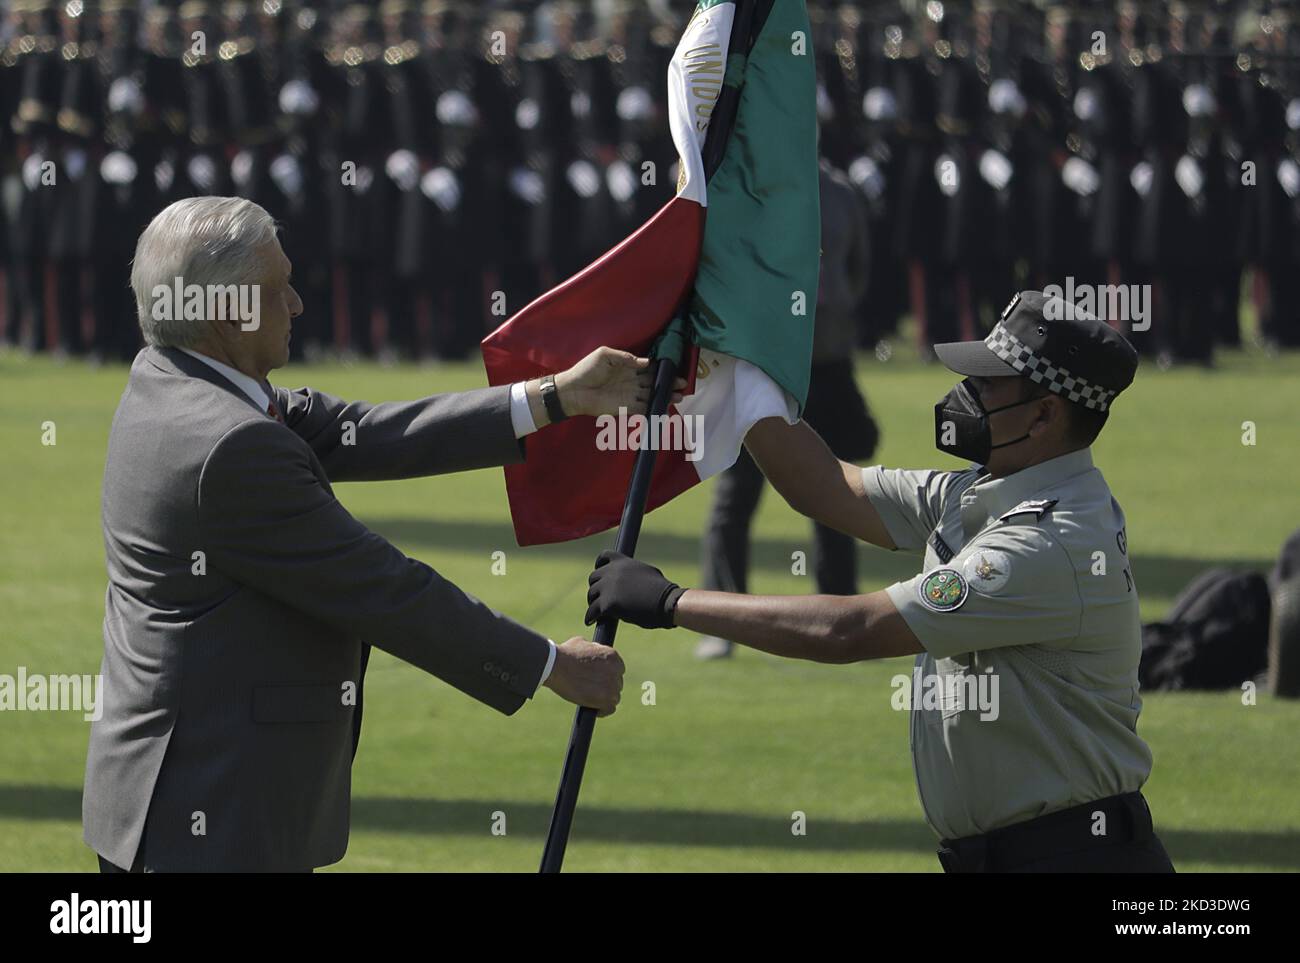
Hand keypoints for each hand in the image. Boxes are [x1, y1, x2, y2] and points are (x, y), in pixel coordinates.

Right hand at [542, 637, 624, 716]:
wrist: (556, 666)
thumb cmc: (565, 654)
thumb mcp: (583, 644)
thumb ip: (594, 650)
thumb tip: (594, 653)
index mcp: (612, 656)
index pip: (618, 669)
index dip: (608, 675)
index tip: (599, 679)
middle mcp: (616, 670)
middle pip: (616, 683)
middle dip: (606, 686)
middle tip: (592, 689)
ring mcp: (612, 686)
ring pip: (614, 696)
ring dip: (604, 698)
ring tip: (590, 700)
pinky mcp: (606, 700)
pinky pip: (610, 709)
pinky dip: (602, 711)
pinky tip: (594, 710)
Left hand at [555, 346, 686, 417]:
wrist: (573, 390)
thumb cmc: (586, 369)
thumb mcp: (605, 355)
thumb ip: (626, 357)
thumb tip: (647, 362)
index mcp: (627, 367)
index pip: (649, 368)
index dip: (662, 369)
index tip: (675, 369)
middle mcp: (631, 382)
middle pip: (654, 383)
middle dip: (668, 384)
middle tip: (682, 385)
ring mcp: (629, 396)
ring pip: (652, 396)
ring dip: (665, 397)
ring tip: (679, 397)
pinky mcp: (625, 408)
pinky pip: (643, 410)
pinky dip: (654, 410)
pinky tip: (665, 410)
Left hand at [585, 550, 684, 629]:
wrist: (666, 603)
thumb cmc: (662, 592)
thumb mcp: (647, 573)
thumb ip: (633, 574)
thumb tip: (629, 581)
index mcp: (623, 562)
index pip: (604, 556)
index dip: (599, 565)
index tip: (599, 573)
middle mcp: (612, 571)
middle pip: (593, 578)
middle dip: (596, 588)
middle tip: (600, 598)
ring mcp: (608, 587)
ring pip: (592, 595)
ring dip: (593, 603)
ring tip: (597, 612)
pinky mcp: (607, 604)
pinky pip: (592, 611)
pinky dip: (591, 617)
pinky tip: (591, 621)